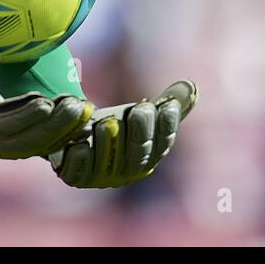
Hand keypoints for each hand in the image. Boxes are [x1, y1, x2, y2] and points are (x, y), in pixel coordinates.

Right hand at [0, 48, 94, 159]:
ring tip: (84, 109)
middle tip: (75, 106)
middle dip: (53, 125)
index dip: (23, 116)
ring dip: (64, 130)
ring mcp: (10, 147)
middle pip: (27, 141)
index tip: (44, 102)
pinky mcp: (23, 144)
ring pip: (40, 145)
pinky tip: (84, 120)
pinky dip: (66, 134)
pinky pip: (46, 144)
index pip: (2, 126)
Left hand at [49, 80, 197, 187]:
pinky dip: (79, 159)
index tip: (168, 105)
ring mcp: (100, 177)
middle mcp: (126, 172)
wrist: (75, 139)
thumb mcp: (139, 113)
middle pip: (138, 155)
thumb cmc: (115, 126)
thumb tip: (191, 86)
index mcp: (148, 157)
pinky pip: (77, 173)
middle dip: (141, 131)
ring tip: (108, 120)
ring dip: (110, 142)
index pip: (163, 143)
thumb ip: (165, 102)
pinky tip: (80, 143)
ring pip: (109, 164)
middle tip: (141, 108)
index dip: (167, 126)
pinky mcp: (74, 176)